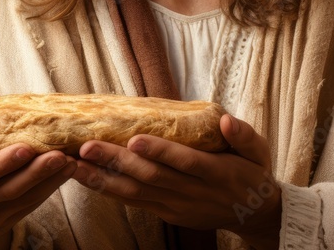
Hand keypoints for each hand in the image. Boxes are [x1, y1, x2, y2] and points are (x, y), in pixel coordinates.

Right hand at [0, 111, 77, 249]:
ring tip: (70, 162)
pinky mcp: (5, 223)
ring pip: (24, 200)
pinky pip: (30, 207)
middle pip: (8, 190)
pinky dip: (48, 191)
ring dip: (50, 182)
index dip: (3, 163)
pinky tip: (63, 174)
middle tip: (60, 154)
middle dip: (36, 173)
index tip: (27, 147)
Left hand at [71, 114, 280, 248]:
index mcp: (216, 173)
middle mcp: (192, 192)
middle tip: (87, 147)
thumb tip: (227, 120)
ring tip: (74, 164)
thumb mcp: (259, 152)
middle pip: (150, 177)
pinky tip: (86, 178)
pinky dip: (109, 190)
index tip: (135, 139)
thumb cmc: (253, 174)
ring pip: (135, 193)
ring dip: (102, 179)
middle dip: (116, 161)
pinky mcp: (166, 213)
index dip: (160, 151)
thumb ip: (244, 136)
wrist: (254, 215)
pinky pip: (134, 202)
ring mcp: (177, 205)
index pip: (185, 162)